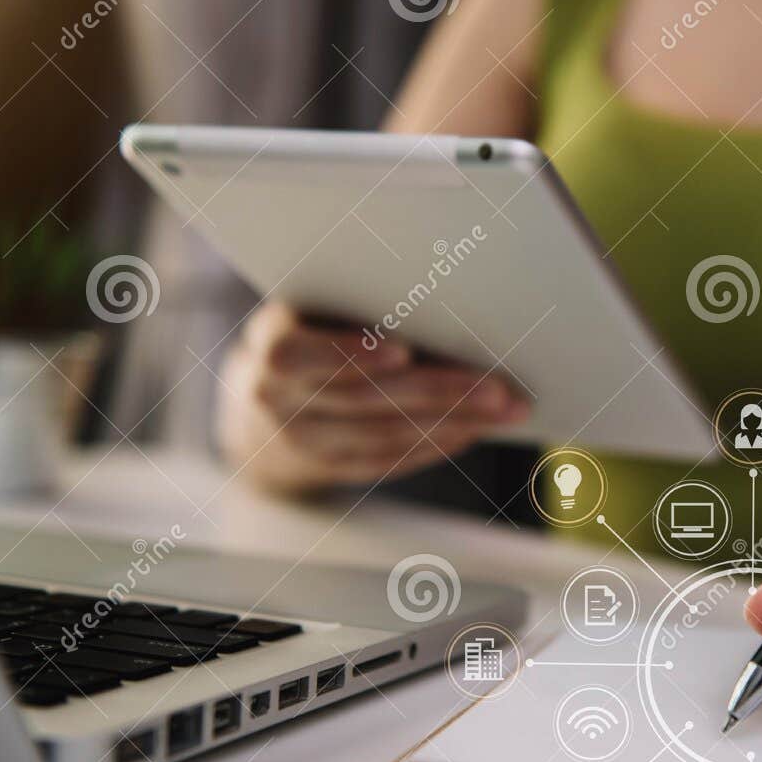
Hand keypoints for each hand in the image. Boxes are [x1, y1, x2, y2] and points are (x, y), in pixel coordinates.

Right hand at [217, 303, 529, 493]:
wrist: (258, 410)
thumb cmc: (306, 336)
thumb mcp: (308, 311)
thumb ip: (352, 306)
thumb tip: (436, 294)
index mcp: (274, 349)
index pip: (306, 356)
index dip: (353, 354)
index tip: (402, 350)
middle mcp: (281, 401)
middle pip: (366, 400)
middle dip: (438, 392)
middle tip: (496, 387)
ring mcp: (306, 441)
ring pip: (386, 435)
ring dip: (452, 423)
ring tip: (503, 410)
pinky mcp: (333, 467)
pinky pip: (389, 460)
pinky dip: (435, 445)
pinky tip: (473, 430)